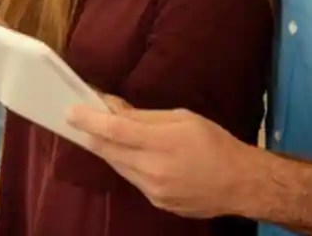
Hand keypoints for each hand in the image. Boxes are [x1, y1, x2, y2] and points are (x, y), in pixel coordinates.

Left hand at [66, 104, 256, 218]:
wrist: (241, 184)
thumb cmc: (215, 143)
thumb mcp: (183, 118)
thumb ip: (145, 116)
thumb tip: (113, 108)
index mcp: (162, 143)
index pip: (115, 130)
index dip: (89, 120)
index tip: (70, 112)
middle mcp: (153, 170)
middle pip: (109, 150)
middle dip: (93, 134)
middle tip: (83, 119)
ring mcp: (153, 190)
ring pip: (118, 166)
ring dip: (110, 149)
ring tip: (110, 134)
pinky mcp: (157, 202)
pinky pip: (132, 179)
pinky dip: (128, 164)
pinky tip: (135, 155)